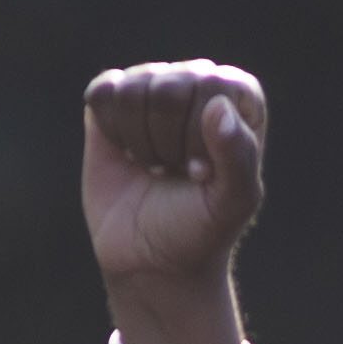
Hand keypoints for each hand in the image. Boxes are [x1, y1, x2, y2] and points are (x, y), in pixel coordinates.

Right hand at [81, 60, 267, 335]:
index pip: (211, 87)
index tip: (199, 174)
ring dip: (139, 141)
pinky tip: (126, 154)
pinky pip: (103, 93)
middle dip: (166, 143)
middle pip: (169, 87)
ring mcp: (153, 87)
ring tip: (152, 166)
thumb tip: (217, 105)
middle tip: (172, 173)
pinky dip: (111, 130)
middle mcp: (197, 83)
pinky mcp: (113, 101)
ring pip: (133, 90)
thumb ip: (239, 156)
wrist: (152, 260)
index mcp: (237, 98)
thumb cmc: (200, 229)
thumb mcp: (232, 203)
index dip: (198, 137)